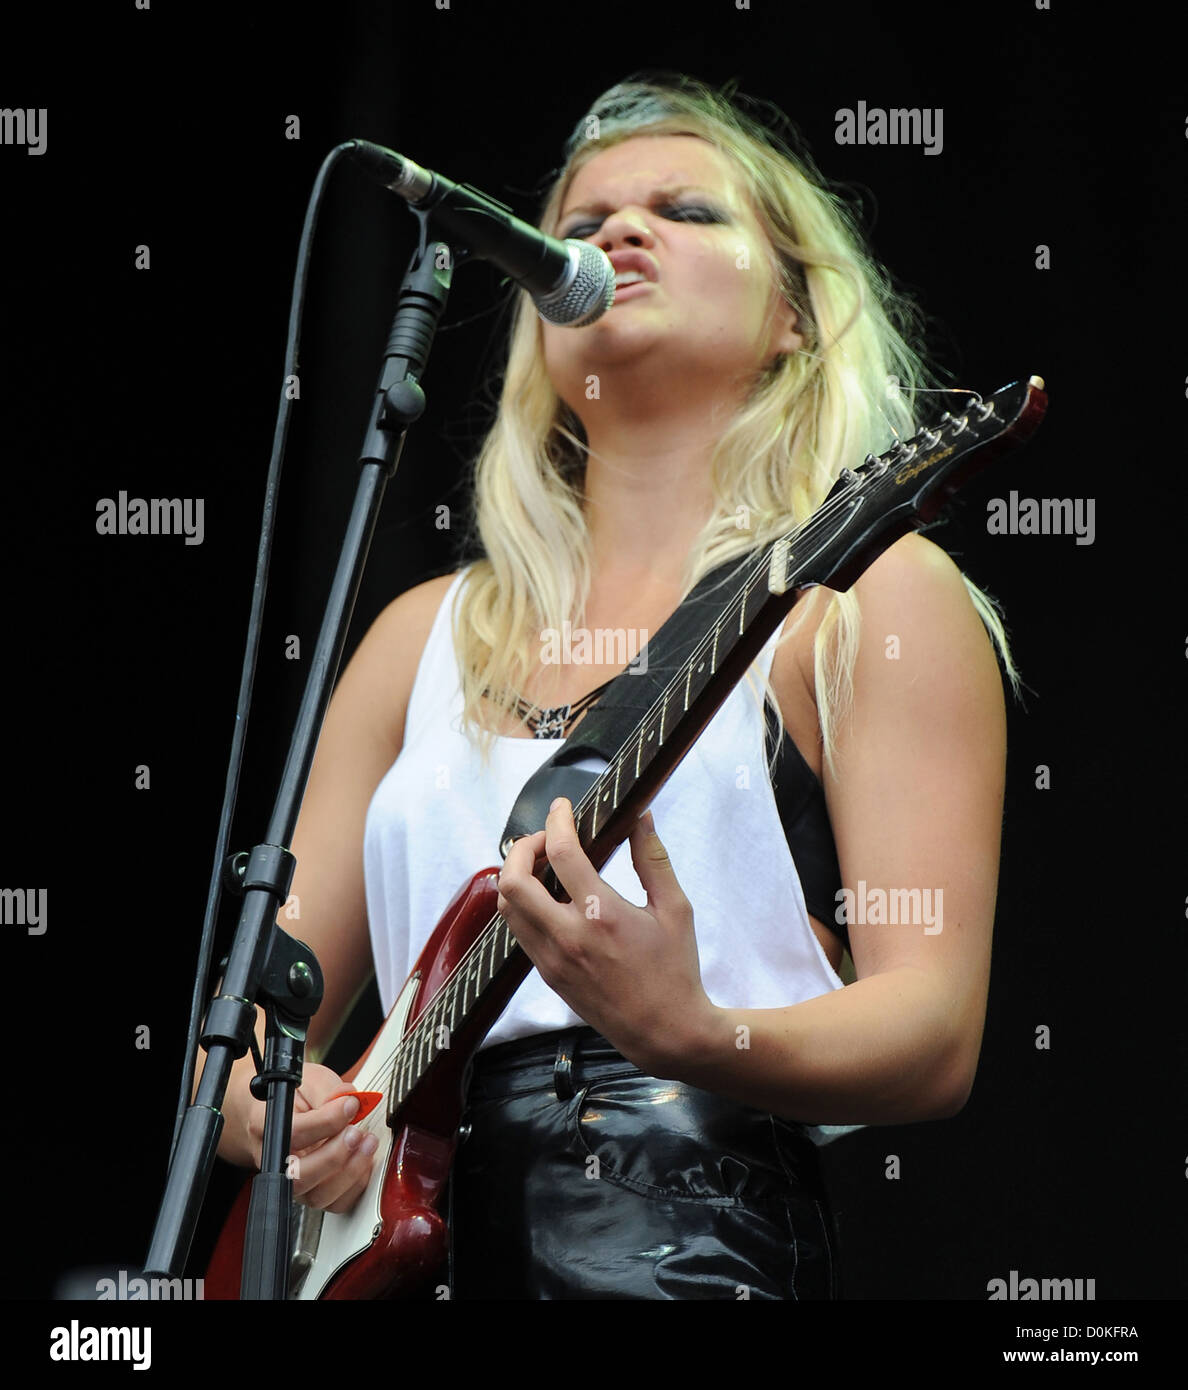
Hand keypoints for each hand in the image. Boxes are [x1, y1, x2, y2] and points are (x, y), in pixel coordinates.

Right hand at [241, 1062, 377, 1214]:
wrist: (284, 1116)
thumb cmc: (296, 1099)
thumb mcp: (309, 1081)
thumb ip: (328, 1089)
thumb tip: (349, 1098)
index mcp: (266, 1127)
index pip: (294, 1133)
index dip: (326, 1121)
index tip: (350, 1105)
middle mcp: (275, 1162)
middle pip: (299, 1175)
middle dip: (335, 1155)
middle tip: (357, 1132)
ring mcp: (294, 1183)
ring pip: (318, 1195)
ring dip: (350, 1171)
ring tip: (367, 1142)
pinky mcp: (314, 1193)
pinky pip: (336, 1203)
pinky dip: (356, 1185)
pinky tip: (364, 1160)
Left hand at [496, 797, 718, 1075]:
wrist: (664, 1031)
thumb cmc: (676, 969)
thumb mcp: (676, 909)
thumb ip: (653, 859)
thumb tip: (640, 817)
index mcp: (602, 914)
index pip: (561, 853)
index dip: (557, 820)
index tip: (563, 807)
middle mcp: (569, 935)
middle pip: (513, 879)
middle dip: (522, 848)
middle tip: (545, 839)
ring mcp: (553, 958)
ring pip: (506, 906)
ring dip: (517, 876)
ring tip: (544, 866)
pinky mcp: (548, 975)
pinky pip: (518, 931)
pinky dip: (522, 905)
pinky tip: (547, 898)